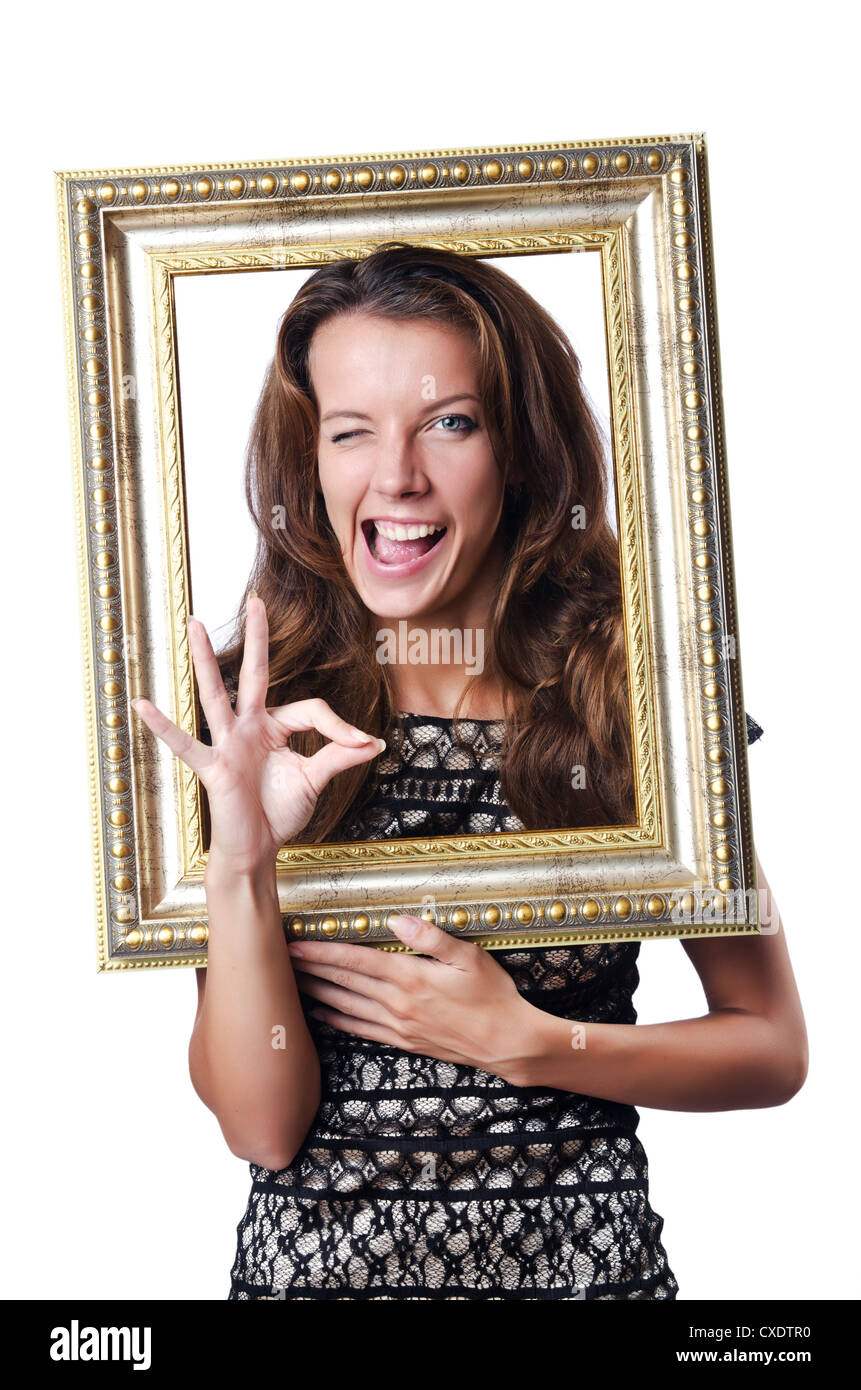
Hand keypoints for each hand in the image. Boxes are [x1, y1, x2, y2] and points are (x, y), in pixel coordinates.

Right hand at [130, 594, 385, 874]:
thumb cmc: (279, 811)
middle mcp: (249, 727)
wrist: (257, 849)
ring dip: (204, 660)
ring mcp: (228, 744)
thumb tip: (375, 742)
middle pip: (254, 674)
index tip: (363, 744)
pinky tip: (142, 706)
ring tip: (193, 625)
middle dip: (257, 639)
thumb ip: (340, 756)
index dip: (341, 726)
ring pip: (216, 694)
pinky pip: (184, 744)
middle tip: (257, 602)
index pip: (310, 709)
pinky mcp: (213, 767)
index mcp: (274, 727)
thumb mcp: (314, 778)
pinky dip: (163, 727)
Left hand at [286, 914, 542, 1084]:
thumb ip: (431, 937)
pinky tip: (322, 1013)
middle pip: (343, 981)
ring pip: (346, 1006)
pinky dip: (337, 1020)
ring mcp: (398, 1026)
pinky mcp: (404, 1042)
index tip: (296, 944)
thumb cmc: (492, 996)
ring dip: (316, 993)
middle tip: (281, 959)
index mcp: (410, 977)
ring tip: (292, 983)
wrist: (507, 1043)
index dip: (322, 951)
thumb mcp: (469, 957)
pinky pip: (361, 1029)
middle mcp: (397, 1003)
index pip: (355, 960)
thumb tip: (398, 920)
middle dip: (310, 969)